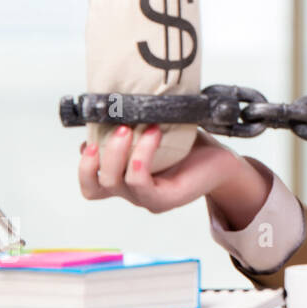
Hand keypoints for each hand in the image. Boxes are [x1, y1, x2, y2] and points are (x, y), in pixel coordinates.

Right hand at [78, 125, 246, 213]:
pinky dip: (140, 157)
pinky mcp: (164, 199)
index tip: (90, 141)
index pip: (91, 185)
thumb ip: (132, 127)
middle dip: (94, 158)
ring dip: (117, 152)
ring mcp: (147, 199)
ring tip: (130, 127)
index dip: (84, 165)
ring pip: (114, 183)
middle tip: (115, 128)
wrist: (222, 161)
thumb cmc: (189, 147)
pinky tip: (152, 136)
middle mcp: (133, 192)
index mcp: (126, 180)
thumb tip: (111, 108)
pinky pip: (141, 182)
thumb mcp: (154, 133)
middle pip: (94, 187)